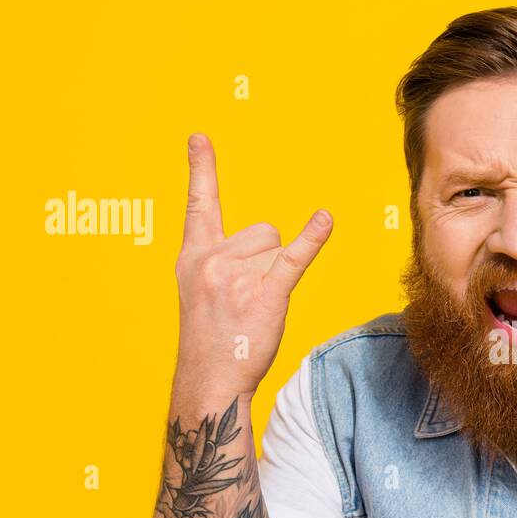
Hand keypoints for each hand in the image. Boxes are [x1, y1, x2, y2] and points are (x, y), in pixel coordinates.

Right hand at [173, 133, 332, 398]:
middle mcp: (212, 259)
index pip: (199, 204)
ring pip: (278, 248)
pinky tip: (324, 220)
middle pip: (262, 231)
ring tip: (256, 308)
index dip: (201, 169)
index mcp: (193, 257)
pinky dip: (312, 238)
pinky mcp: (266, 292)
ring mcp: (238, 275)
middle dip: (264, 259)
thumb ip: (221, 260)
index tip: (199, 137)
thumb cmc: (212, 339)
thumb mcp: (199, 292)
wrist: (210, 380)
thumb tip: (270, 240)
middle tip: (246, 299)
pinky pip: (295, 256)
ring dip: (277, 274)